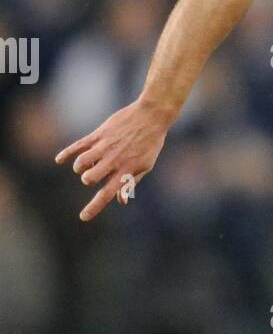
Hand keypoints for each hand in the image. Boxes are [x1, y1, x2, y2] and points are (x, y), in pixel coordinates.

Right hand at [55, 96, 169, 220]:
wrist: (151, 115)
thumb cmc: (150, 143)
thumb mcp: (146, 165)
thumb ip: (130, 182)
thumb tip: (120, 201)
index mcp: (126, 170)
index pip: (107, 194)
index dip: (94, 207)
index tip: (83, 217)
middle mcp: (113, 160)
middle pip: (89, 178)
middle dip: (87, 180)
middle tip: (93, 174)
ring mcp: (104, 146)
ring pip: (81, 162)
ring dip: (79, 167)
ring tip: (86, 164)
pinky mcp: (98, 134)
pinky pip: (78, 145)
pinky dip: (67, 153)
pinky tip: (60, 159)